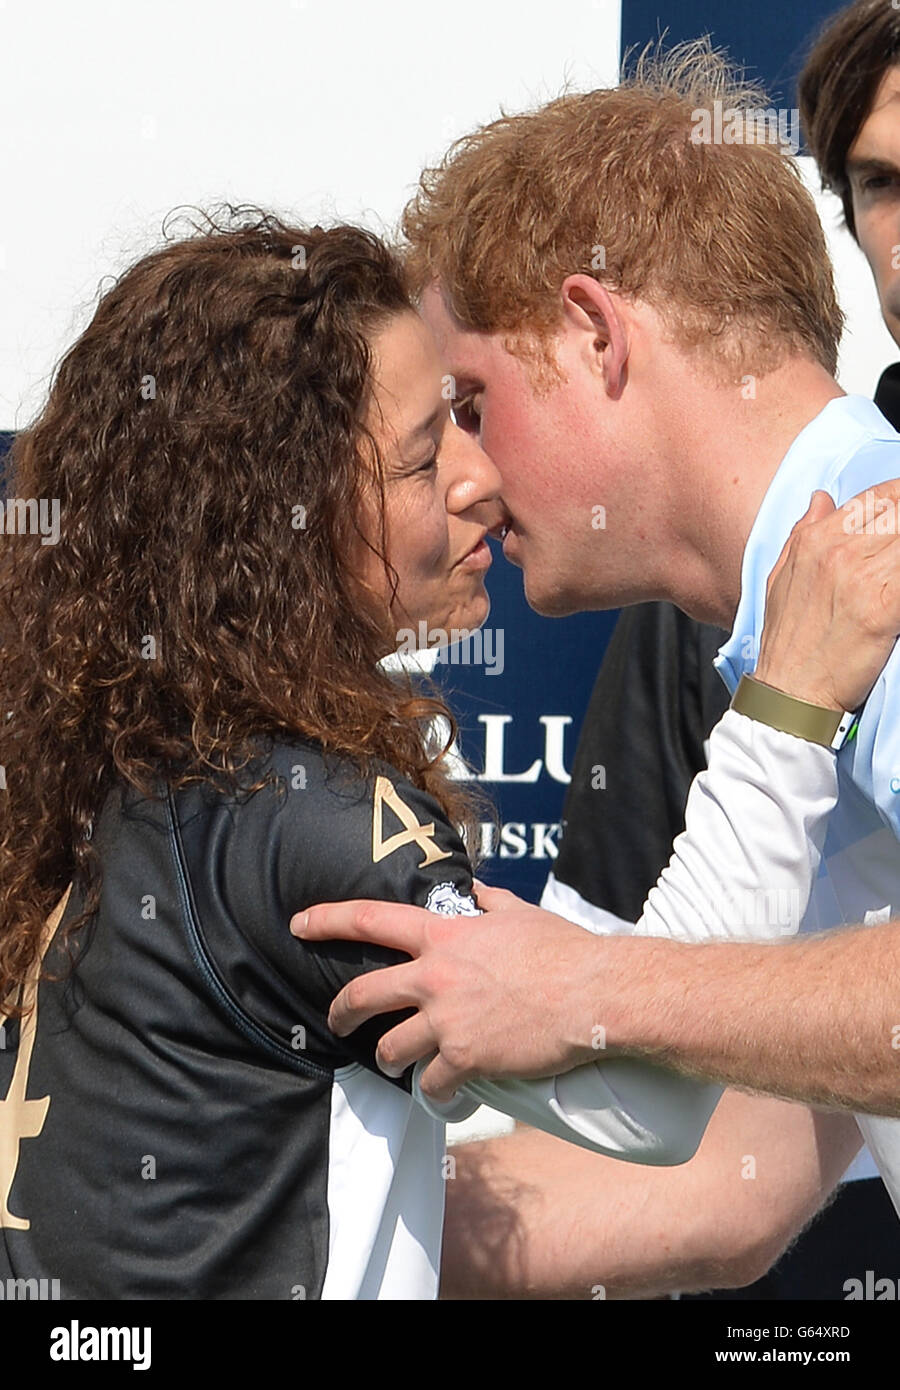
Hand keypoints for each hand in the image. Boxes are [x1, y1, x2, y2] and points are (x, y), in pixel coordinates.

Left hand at [290, 883, 601, 1099]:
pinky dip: (436, 1092)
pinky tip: (446, 1093)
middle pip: (364, 994)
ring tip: (401, 1064)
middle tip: (335, 1020)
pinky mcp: (466, 1058)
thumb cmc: (564, 950)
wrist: (594, 993)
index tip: (298, 924)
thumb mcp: (522, 913)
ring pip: (391, 1048)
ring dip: (391, 1058)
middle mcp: (436, 976)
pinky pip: (432, 1086)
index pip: (371, 919)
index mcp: (446, 935)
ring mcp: (447, 1020)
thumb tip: (478, 892)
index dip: (328, 920)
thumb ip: (492, 903)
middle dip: (341, 1011)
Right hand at [755, 481, 899, 710]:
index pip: (877, 496)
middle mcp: (837, 552)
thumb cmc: (787, 642)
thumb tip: (822, 498)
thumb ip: (803, 532)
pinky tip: (899, 594)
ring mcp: (861, 578)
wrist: (789, 692)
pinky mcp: (883, 608)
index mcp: (814, 540)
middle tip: (897, 557)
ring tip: (895, 575)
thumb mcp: (780, 577)